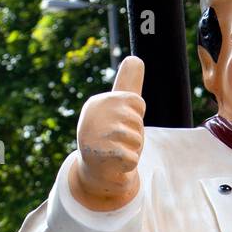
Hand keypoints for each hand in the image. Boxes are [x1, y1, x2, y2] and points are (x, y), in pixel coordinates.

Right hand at [68, 56, 145, 211]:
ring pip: (137, 140)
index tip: (120, 125)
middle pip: (137, 122)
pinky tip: (115, 165)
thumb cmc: (111, 138)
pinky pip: (132, 159)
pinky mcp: (102, 156)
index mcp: (99, 102)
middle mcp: (94, 115)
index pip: (136, 102)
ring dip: (132, 151)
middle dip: (134, 136)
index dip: (135, 118)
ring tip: (116, 153)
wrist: (96, 174)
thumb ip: (128, 85)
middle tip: (118, 143)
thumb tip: (135, 58)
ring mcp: (96, 135)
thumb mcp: (119, 109)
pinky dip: (128, 165)